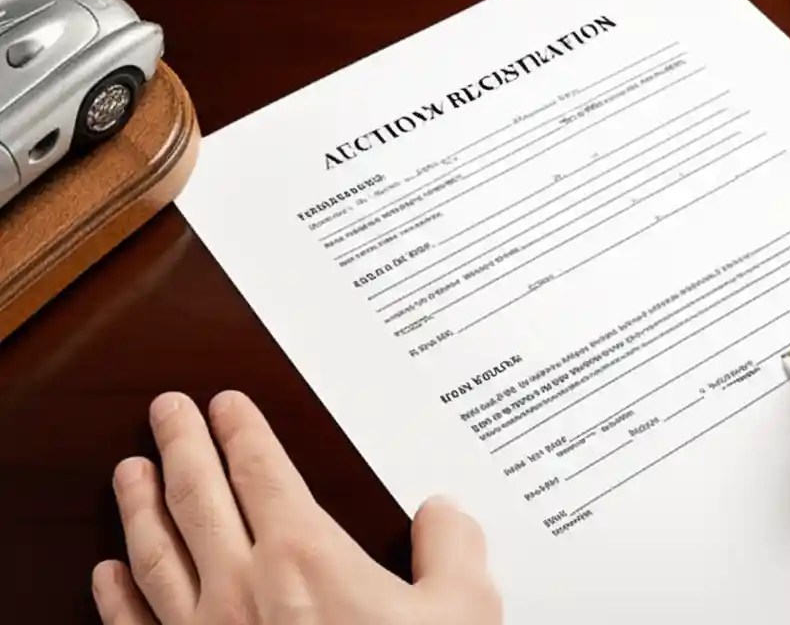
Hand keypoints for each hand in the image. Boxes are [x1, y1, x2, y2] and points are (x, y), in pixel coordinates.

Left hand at [91, 391, 501, 624]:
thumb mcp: (462, 609)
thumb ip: (454, 547)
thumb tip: (444, 513)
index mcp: (306, 558)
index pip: (261, 471)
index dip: (242, 430)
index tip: (227, 404)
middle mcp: (244, 588)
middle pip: (198, 496)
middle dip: (179, 444)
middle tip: (167, 411)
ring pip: (156, 553)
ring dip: (139, 506)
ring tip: (129, 473)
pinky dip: (116, 596)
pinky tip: (108, 573)